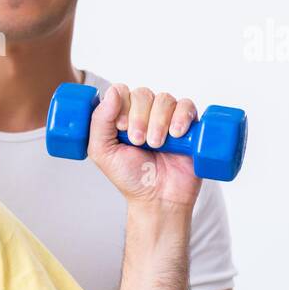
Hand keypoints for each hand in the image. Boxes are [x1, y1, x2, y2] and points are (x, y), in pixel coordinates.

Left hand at [87, 84, 203, 209]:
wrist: (158, 198)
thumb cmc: (129, 177)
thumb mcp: (103, 152)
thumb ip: (99, 122)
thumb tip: (111, 91)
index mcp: (122, 116)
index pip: (121, 91)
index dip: (122, 105)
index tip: (121, 127)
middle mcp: (145, 113)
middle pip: (143, 94)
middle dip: (139, 117)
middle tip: (138, 141)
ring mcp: (167, 118)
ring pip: (165, 99)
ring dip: (158, 122)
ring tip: (156, 145)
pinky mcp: (189, 125)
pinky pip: (187, 106)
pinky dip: (181, 117)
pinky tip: (176, 135)